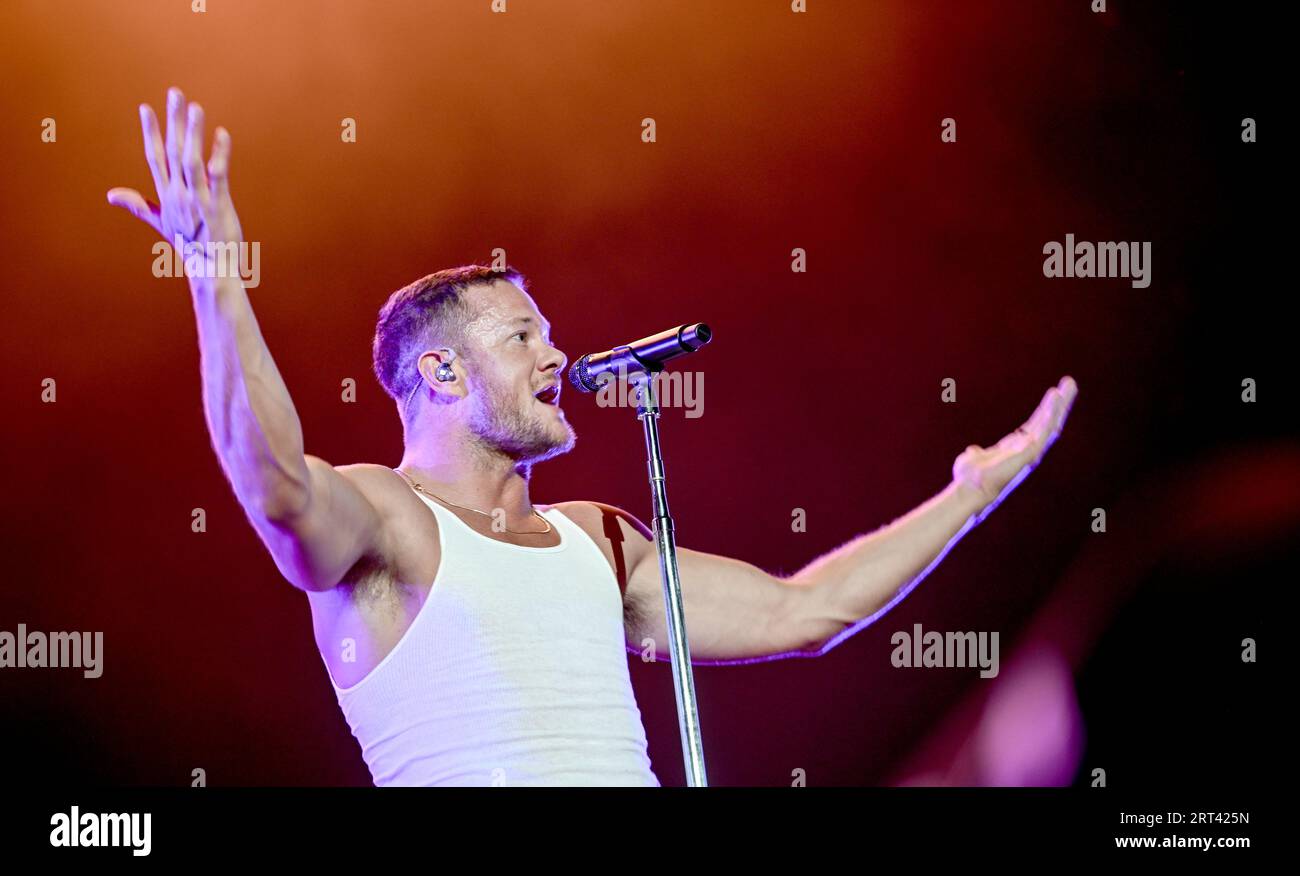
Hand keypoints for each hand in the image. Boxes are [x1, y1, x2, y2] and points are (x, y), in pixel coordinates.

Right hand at [107, 87, 242, 280]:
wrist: (210, 270)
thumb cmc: (189, 245)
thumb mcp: (160, 222)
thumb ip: (138, 205)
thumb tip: (111, 195)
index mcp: (166, 194)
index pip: (155, 156)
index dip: (150, 131)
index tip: (145, 108)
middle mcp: (178, 193)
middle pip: (174, 151)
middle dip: (173, 121)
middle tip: (174, 92)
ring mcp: (197, 199)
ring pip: (191, 160)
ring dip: (193, 133)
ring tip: (195, 107)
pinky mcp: (217, 206)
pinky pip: (218, 175)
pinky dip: (220, 154)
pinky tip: (222, 134)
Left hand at [952, 376, 1077, 511]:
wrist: (969, 490)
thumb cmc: (969, 478)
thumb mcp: (973, 458)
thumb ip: (977, 453)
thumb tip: (974, 451)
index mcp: (1016, 447)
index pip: (1036, 424)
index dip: (1046, 409)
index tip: (1055, 392)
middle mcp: (1027, 448)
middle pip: (1048, 421)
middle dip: (1060, 402)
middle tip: (1069, 382)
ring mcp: (1030, 451)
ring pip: (1051, 423)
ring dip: (1060, 404)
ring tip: (1069, 384)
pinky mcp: (1030, 453)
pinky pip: (1045, 430)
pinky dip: (1052, 413)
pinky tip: (1056, 398)